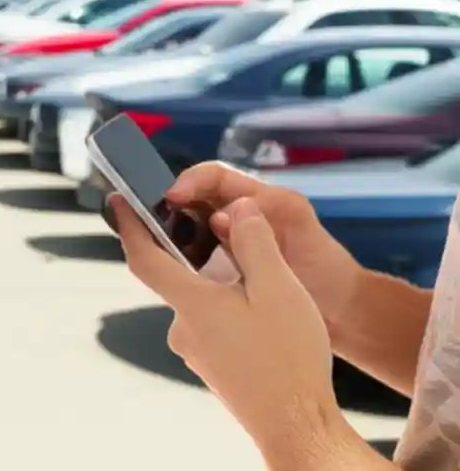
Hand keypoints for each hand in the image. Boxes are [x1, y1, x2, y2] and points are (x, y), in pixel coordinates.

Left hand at [112, 195, 374, 467]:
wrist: (296, 425)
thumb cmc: (288, 359)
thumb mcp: (279, 289)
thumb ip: (253, 243)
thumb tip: (236, 209)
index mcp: (192, 303)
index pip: (144, 257)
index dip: (130, 225)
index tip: (119, 202)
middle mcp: (183, 328)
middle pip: (178, 276)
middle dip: (198, 253)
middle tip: (227, 235)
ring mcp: (195, 350)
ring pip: (200, 302)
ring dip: (222, 286)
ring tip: (261, 282)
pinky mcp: (210, 365)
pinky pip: (212, 326)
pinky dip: (230, 311)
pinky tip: (262, 318)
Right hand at [165, 162, 362, 335]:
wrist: (344, 316)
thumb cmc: (328, 276)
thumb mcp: (302, 242)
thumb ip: (263, 226)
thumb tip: (218, 215)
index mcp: (262, 202)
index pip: (215, 177)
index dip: (190, 181)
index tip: (170, 198)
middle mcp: (241, 217)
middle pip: (195, 200)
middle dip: (171, 208)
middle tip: (148, 225)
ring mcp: (231, 243)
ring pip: (190, 228)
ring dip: (172, 235)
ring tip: (154, 248)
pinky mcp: (226, 268)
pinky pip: (195, 256)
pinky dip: (181, 260)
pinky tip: (173, 274)